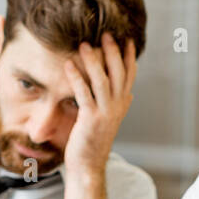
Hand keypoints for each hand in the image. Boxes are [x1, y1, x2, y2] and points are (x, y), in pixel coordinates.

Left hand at [61, 33, 136, 179]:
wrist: (88, 165)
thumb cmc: (93, 141)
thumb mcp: (108, 119)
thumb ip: (116, 103)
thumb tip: (128, 92)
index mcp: (122, 104)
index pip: (130, 75)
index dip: (129, 57)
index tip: (126, 38)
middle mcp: (118, 107)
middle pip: (119, 73)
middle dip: (113, 52)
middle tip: (106, 33)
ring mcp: (105, 113)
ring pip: (103, 81)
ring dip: (94, 61)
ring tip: (84, 44)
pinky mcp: (90, 119)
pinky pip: (84, 93)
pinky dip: (76, 77)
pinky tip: (68, 64)